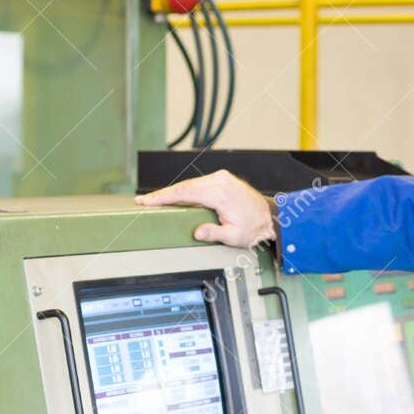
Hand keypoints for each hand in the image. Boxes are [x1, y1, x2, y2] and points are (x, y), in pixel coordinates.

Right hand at [134, 170, 274, 246]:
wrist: (269, 216)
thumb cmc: (253, 227)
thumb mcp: (234, 236)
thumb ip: (214, 233)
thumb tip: (197, 232)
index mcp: (220, 193)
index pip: (184, 193)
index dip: (163, 197)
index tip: (147, 200)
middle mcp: (219, 181)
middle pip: (184, 186)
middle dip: (162, 194)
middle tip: (143, 201)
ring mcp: (221, 177)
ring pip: (190, 184)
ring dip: (173, 192)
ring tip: (155, 200)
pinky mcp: (222, 178)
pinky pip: (198, 183)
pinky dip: (185, 190)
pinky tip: (175, 196)